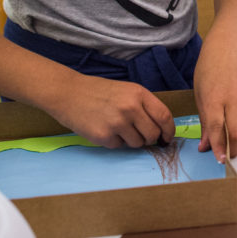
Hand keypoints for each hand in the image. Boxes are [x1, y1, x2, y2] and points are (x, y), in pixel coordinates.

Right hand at [45, 73, 174, 148]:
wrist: (68, 93)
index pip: (164, 116)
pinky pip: (119, 146)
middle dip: (150, 139)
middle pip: (153, 134)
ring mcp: (117, 122)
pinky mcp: (103, 136)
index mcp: (139, 93)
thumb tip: (160, 129)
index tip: (167, 138)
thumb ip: (144, 106)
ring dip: (131, 140)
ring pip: (137, 143)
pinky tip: (104, 128)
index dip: (169, 130)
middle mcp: (130, 107)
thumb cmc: (99, 92)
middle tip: (140, 135)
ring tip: (117, 127)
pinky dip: (114, 142)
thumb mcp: (126, 91)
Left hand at [193, 39, 236, 161]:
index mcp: (214, 98)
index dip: (218, 148)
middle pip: (236, 132)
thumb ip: (205, 123)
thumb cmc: (209, 73)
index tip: (220, 160)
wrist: (226, 49)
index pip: (216, 129)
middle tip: (230, 156)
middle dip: (233, 149)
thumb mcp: (200, 97)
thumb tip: (206, 147)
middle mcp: (234, 97)